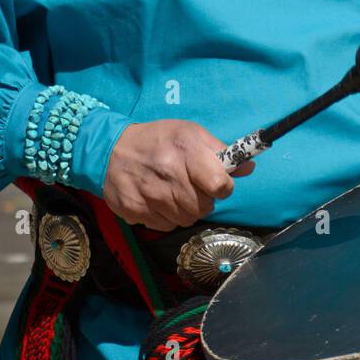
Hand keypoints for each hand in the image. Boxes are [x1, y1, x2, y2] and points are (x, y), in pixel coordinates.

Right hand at [102, 120, 254, 229]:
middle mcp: (168, 174)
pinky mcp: (136, 211)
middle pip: (204, 208)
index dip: (222, 186)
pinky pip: (166, 226)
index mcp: (186, 150)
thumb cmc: (158, 140)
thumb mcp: (190, 133)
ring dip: (185, 210)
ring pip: (186, 220)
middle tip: (191, 187)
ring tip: (173, 192)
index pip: (219, 184)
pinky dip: (166, 217)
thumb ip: (219, 151)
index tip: (215, 182)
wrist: (110, 150)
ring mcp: (150, 195)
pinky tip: (158, 200)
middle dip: (203, 200)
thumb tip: (249, 167)